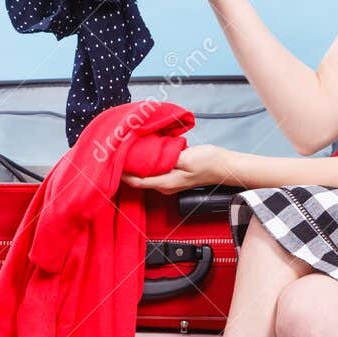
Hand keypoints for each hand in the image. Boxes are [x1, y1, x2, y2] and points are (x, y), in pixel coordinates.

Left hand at [121, 144, 236, 193]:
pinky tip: (144, 152)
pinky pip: (154, 171)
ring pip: (146, 175)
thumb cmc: (208, 162)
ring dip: (136, 164)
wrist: (224, 166)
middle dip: (127, 167)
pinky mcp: (172, 176)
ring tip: (127, 150)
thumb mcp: (187, 158)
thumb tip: (148, 158)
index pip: (137, 181)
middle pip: (139, 179)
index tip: (113, 161)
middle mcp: (164, 186)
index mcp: (166, 183)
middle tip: (116, 152)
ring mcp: (168, 183)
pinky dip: (146, 163)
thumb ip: (167, 159)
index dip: (122, 173)